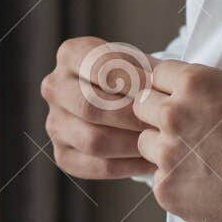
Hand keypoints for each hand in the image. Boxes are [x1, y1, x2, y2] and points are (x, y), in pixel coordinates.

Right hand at [41, 36, 156, 180]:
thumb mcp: (142, 65)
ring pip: (92, 140)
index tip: (160, 92)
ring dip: (131, 145)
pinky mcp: (62, 153)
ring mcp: (54, 122)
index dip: (133, 81)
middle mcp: (54, 87)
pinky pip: (94, 166)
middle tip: (162, 124)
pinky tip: (150, 162)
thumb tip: (167, 91)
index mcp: (70, 54)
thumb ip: (151, 72)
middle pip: (89, 106)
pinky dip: (127, 166)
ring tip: (160, 144)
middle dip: (131, 117)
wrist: (122, 100)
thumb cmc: (135, 78)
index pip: (99, 67)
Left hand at [131, 59, 221, 221]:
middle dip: (158, 116)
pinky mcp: (166, 188)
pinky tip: (206, 186)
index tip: (178, 100)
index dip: (169, 88)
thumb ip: (205, 92)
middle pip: (142, 106)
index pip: (158, 74)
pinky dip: (177, 183)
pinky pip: (159, 179)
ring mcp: (168, 153)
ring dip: (164, 150)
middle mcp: (175, 113)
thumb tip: (179, 92)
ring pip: (146, 144)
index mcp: (196, 83)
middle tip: (187, 132)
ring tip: (200, 161)